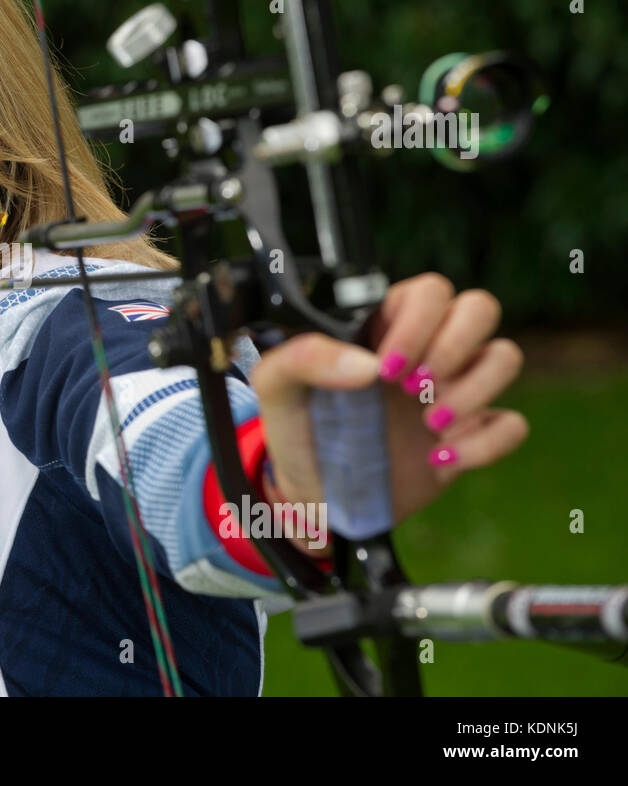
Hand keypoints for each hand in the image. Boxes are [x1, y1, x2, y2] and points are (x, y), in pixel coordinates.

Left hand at [250, 273, 528, 533]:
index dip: (419, 323)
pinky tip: (442, 460)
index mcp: (382, 326)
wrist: (312, 495)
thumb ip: (304, 357)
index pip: (429, 291)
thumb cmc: (297, 428)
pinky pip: (511, 424)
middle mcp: (425, 350)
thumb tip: (367, 364)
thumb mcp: (275, 385)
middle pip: (480, 308)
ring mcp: (450, 391)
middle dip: (456, 345)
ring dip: (476, 389)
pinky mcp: (467, 436)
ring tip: (429, 424)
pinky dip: (487, 442)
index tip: (385, 369)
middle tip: (413, 388)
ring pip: (505, 357)